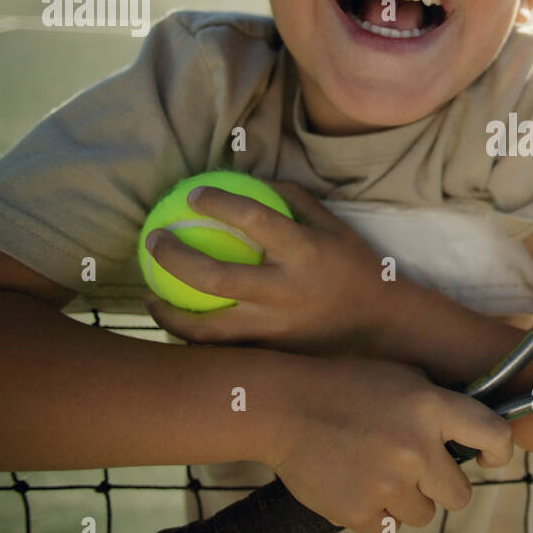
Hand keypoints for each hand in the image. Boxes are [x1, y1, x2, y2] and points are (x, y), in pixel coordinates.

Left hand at [142, 179, 387, 350]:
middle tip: (153, 241)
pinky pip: (224, 347)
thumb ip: (294, 200)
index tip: (192, 194)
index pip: (253, 218)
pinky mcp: (274, 352)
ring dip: (171, 312)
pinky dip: (196, 337)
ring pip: (209, 327)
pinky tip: (177, 325)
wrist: (384, 325)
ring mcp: (278, 327)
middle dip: (174, 257)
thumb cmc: (357, 268)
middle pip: (215, 277)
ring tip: (149, 296)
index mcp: (305, 252)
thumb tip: (253, 180)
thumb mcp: (335, 226)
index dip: (217, 202)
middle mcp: (287, 290)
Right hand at [270, 356, 513, 532]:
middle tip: (416, 469)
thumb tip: (473, 434)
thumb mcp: (403, 378)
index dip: (500, 452)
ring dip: (407, 500)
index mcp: (431, 407)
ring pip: (424, 515)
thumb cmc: (347, 387)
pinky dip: (376, 511)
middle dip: (442, 486)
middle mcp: (415, 448)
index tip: (488, 459)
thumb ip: (440, 406)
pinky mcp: (359, 511)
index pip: (495, 435)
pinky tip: (357, 482)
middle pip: (460, 495)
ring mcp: (387, 483)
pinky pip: (388, 527)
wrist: (285, 407)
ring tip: (378, 471)